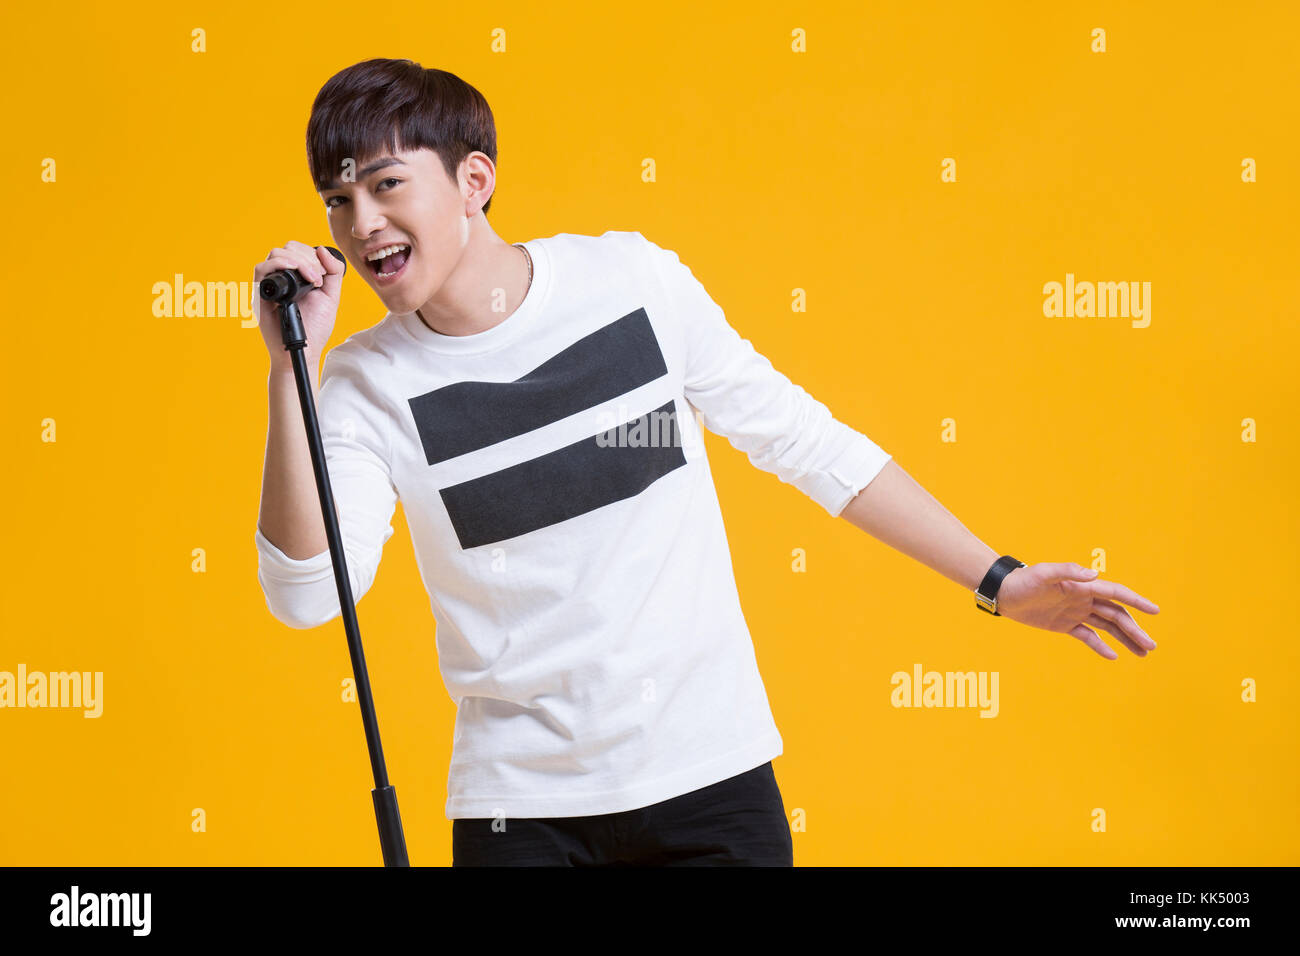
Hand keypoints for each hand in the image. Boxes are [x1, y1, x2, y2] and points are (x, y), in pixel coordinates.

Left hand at [993, 562, 1159, 659]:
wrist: (1005, 593)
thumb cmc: (1024, 580)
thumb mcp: (1044, 573)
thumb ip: (1068, 571)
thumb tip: (1094, 574)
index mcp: (1083, 586)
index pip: (1116, 594)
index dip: (1136, 601)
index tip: (1155, 611)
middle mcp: (1084, 599)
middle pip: (1117, 615)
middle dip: (1135, 629)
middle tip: (1152, 646)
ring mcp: (1077, 612)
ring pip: (1108, 627)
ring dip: (1125, 638)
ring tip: (1143, 653)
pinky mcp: (1066, 625)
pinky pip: (1088, 636)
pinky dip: (1101, 646)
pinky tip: (1114, 656)